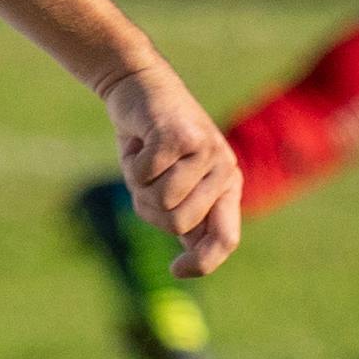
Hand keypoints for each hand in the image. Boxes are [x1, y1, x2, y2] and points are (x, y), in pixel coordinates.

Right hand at [95, 50, 244, 277]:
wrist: (140, 87)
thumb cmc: (154, 142)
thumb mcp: (174, 183)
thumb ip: (187, 216)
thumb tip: (195, 264)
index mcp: (227, 186)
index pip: (225, 239)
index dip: (203, 263)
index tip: (176, 271)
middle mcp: (225, 169)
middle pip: (178, 225)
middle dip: (150, 208)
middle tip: (148, 179)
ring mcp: (206, 152)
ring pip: (160, 201)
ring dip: (139, 184)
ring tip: (147, 157)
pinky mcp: (181, 137)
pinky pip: (144, 176)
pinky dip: (132, 162)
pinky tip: (140, 140)